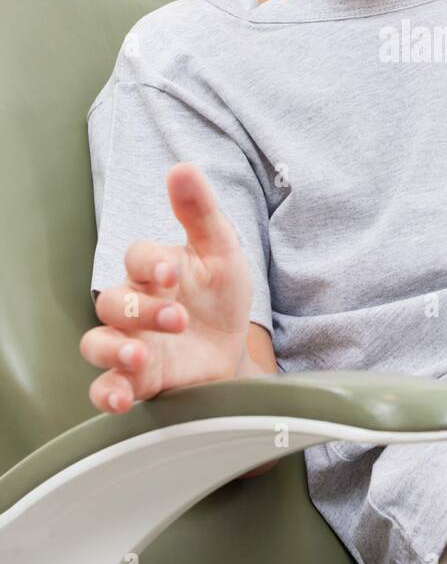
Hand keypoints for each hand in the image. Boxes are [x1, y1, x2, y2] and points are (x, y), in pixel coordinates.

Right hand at [82, 163, 253, 412]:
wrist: (232, 349)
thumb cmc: (220, 296)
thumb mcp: (221, 252)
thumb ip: (201, 213)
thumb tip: (183, 168)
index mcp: (154, 270)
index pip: (137, 257)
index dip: (150, 262)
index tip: (173, 272)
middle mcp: (134, 305)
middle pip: (113, 301)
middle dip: (142, 310)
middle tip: (179, 319)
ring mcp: (130, 342)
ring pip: (97, 342)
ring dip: (113, 348)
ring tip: (140, 355)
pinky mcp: (135, 379)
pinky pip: (104, 386)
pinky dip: (107, 392)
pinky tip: (121, 395)